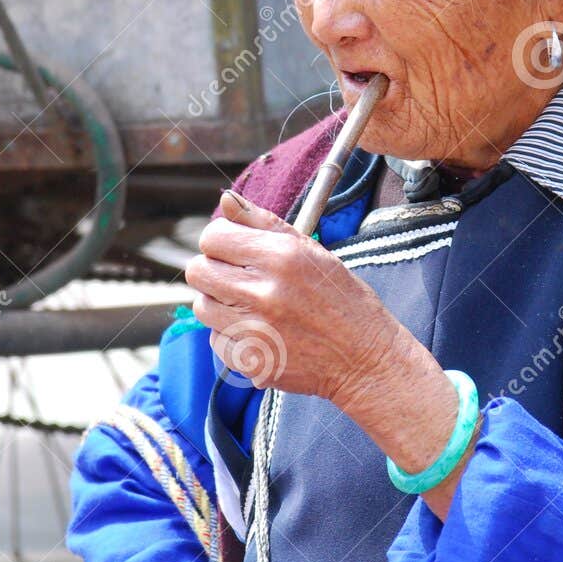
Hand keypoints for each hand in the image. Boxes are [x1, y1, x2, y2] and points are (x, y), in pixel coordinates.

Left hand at [187, 189, 469, 518]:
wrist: (364, 359)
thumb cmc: (343, 301)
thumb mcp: (313, 252)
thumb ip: (264, 224)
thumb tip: (227, 200)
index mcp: (282, 257)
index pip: (213, 237)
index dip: (220, 241)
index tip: (233, 249)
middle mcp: (264, 292)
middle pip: (198, 271)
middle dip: (213, 270)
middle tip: (237, 278)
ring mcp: (255, 330)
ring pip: (202, 306)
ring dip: (220, 304)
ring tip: (252, 307)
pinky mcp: (250, 361)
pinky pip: (216, 340)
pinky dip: (232, 336)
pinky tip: (262, 333)